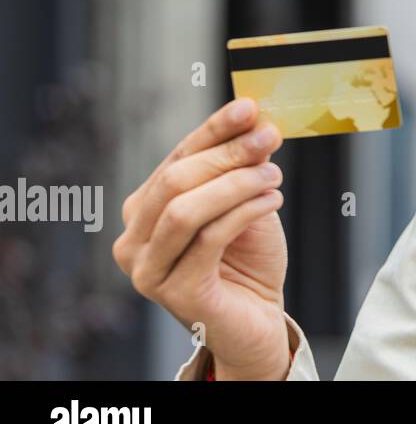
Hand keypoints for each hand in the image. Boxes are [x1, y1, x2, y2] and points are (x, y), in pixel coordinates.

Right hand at [113, 98, 291, 379]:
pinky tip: (272, 200)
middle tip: (269, 137)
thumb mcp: (244, 201)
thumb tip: (255, 120)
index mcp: (144, 210)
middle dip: (226, 154)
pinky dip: (244, 213)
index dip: (213, 130)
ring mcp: (148, 270)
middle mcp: (134, 240)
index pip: (177, 157)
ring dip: (235, 184)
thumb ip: (241, 166)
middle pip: (175, 180)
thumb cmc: (247, 258)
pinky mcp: (175, 293)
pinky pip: (209, 239)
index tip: (249, 107)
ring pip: (186, 209)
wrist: (257, 317)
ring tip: (274, 176)